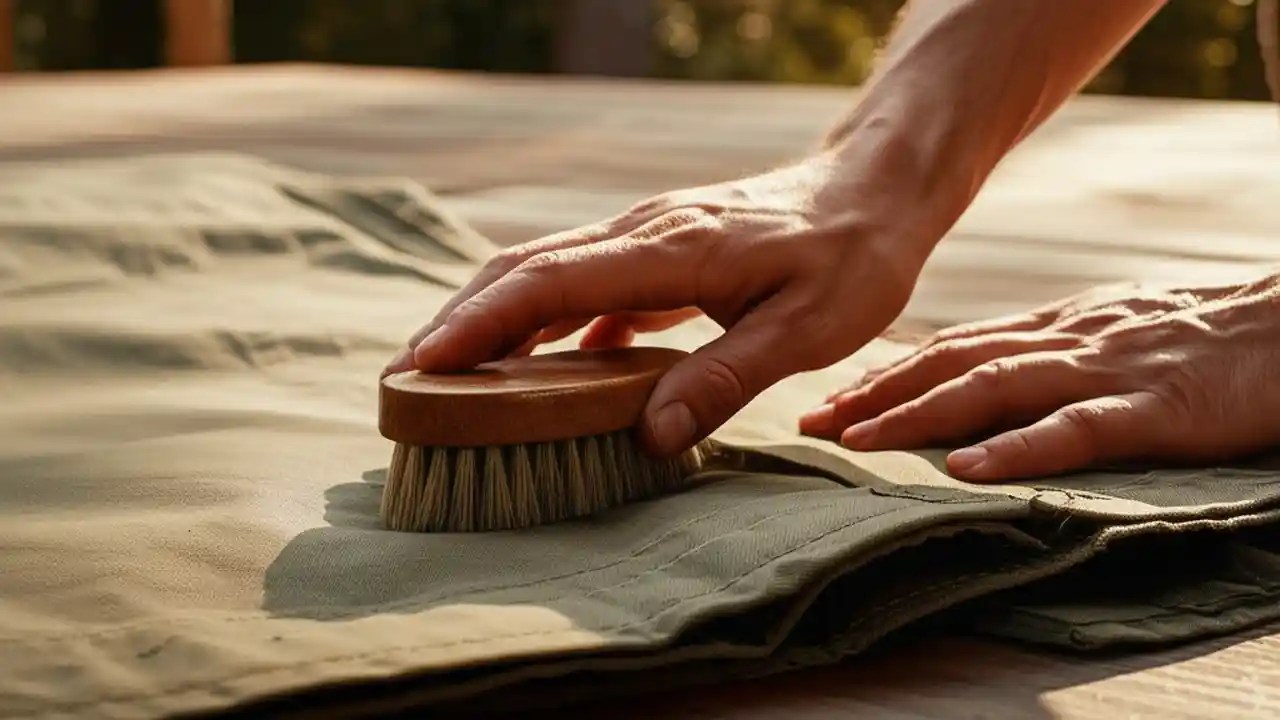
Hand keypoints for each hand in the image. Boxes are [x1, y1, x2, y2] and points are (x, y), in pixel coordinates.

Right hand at [384, 147, 945, 457]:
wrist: (875, 190)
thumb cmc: (852, 257)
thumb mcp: (808, 329)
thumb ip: (726, 379)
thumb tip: (649, 435)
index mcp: (669, 250)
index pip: (550, 284)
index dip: (482, 325)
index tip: (424, 365)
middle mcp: (642, 235)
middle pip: (524, 271)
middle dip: (459, 322)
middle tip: (404, 381)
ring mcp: (645, 241)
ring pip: (544, 274)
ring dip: (491, 321)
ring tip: (445, 378)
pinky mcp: (657, 255)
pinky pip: (581, 287)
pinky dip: (542, 325)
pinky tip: (536, 370)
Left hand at [799, 275, 1279, 481]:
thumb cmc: (1202, 337)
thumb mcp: (1110, 335)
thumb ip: (1049, 352)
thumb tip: (982, 374)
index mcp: (1054, 329)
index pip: (950, 348)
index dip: (885, 374)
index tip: (829, 399)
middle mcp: (1063, 342)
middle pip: (950, 363)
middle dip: (876, 392)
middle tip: (812, 421)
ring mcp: (1104, 372)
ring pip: (993, 389)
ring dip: (920, 416)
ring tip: (861, 441)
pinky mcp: (1150, 408)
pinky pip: (1073, 430)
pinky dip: (1016, 450)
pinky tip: (967, 470)